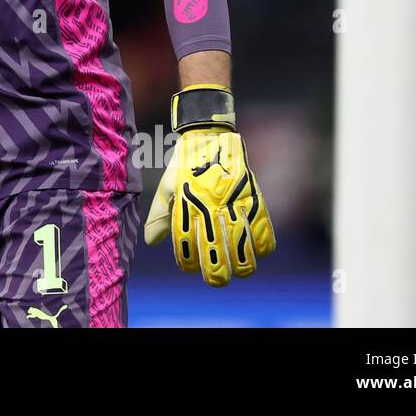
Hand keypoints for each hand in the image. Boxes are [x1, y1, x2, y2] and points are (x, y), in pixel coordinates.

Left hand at [144, 89, 275, 286]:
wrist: (211, 136)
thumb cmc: (185, 164)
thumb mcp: (168, 186)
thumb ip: (160, 215)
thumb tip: (151, 242)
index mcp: (186, 205)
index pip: (186, 246)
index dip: (187, 263)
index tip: (189, 267)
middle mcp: (210, 208)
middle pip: (216, 254)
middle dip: (217, 274)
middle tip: (217, 279)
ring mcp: (234, 203)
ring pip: (242, 247)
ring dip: (242, 266)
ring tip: (239, 272)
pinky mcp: (253, 197)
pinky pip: (263, 228)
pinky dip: (263, 245)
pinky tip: (258, 252)